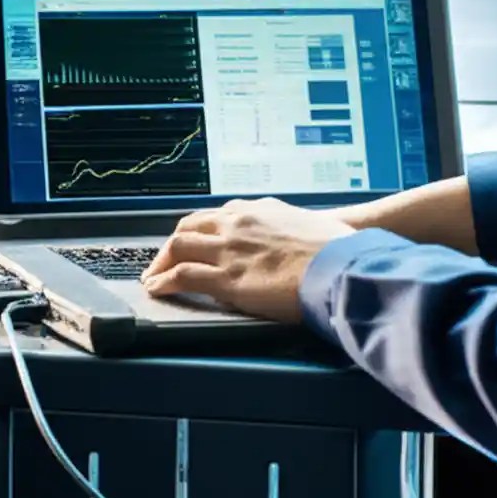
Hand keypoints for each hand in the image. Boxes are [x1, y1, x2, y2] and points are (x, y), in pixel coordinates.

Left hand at [140, 198, 355, 322]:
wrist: (341, 266)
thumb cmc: (338, 250)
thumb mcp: (312, 225)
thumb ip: (290, 230)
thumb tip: (292, 245)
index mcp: (259, 209)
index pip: (218, 214)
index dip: (203, 230)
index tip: (198, 241)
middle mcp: (237, 222)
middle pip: (190, 225)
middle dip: (175, 242)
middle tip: (167, 258)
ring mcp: (228, 248)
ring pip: (179, 246)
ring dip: (162, 261)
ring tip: (154, 276)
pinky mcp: (226, 278)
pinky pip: (182, 276)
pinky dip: (164, 281)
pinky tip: (157, 288)